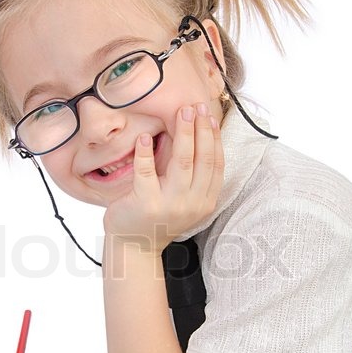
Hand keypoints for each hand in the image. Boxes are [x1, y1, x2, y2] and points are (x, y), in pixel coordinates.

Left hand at [103, 103, 223, 254]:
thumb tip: (197, 135)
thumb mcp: (184, 199)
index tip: (210, 116)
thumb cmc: (157, 217)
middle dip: (201, 129)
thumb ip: (192, 176)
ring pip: (182, 162)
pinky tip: (144, 137)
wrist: (135, 246)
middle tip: (195, 106)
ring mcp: (170, 205)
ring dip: (183, 134)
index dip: (215, 138)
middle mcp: (192, 203)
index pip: (216, 164)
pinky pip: (146, 172)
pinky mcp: (146, 203)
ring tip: (181, 113)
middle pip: (203, 159)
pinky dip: (145, 153)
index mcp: (205, 201)